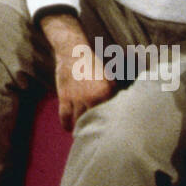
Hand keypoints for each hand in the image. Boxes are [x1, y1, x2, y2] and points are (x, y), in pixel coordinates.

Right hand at [41, 15, 113, 131]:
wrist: (72, 51)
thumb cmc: (92, 63)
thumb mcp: (108, 76)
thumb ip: (114, 91)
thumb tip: (121, 104)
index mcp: (107, 91)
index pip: (109, 113)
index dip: (109, 122)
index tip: (110, 130)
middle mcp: (93, 97)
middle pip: (95, 119)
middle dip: (95, 126)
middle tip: (97, 134)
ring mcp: (78, 98)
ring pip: (79, 120)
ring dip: (80, 127)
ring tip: (82, 132)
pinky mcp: (65, 97)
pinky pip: (64, 116)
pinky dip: (66, 124)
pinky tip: (68, 128)